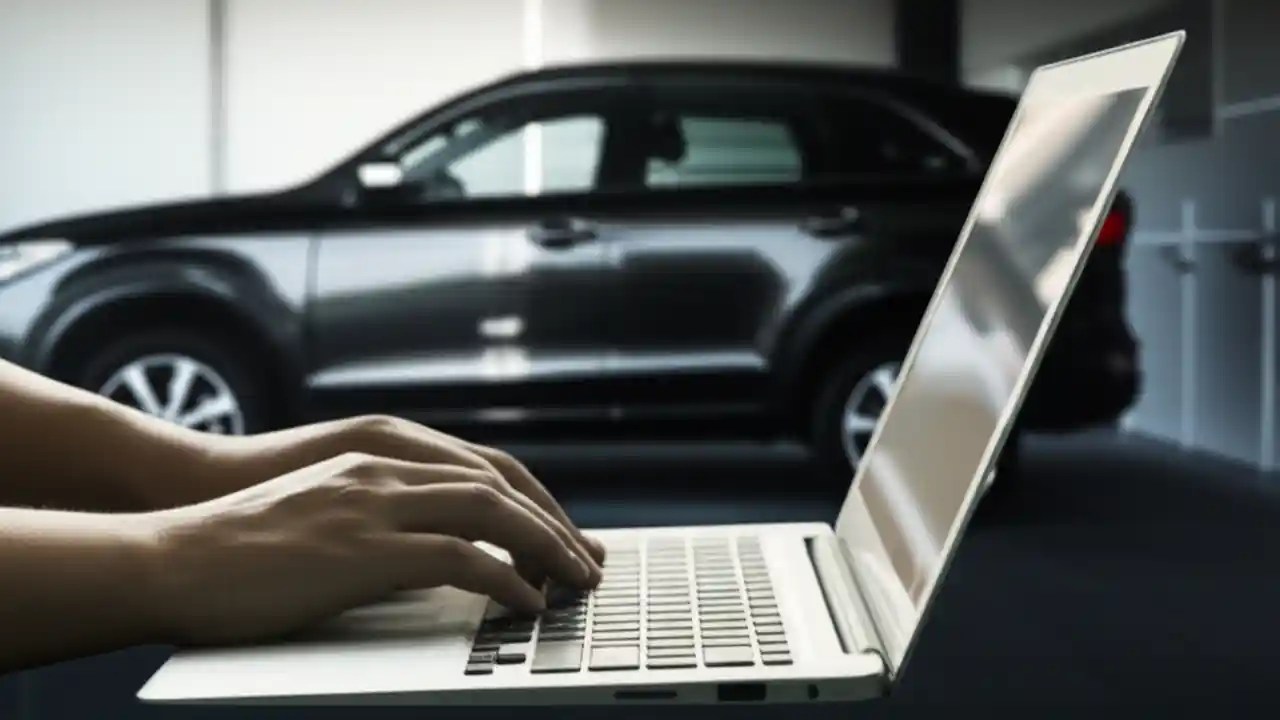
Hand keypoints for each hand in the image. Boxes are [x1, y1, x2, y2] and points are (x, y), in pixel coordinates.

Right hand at [183, 415, 605, 576]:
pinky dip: (506, 578)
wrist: (172, 553)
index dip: (534, 500)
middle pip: (500, 484)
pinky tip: (527, 602)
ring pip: (492, 512)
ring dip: (546, 547)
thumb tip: (432, 549)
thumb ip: (381, 514)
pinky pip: (460, 558)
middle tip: (590, 561)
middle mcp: (385, 469)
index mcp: (378, 456)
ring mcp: (375, 504)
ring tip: (576, 581)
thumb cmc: (241, 543)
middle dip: (555, 523)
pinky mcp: (363, 548)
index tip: (565, 534)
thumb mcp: (325, 510)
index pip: (483, 467)